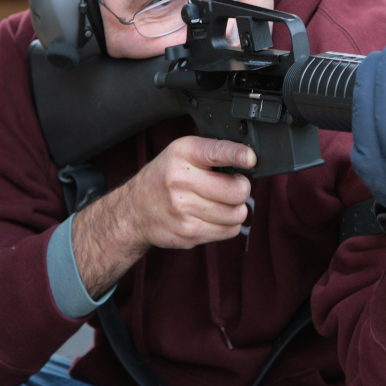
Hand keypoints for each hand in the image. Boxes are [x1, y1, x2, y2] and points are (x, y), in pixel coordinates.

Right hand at [72, 136, 254, 297]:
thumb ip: (213, 152)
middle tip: (231, 186)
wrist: (135, 210)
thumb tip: (250, 159)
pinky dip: (228, 225)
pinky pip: (229, 231)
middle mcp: (182, 180)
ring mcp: (184, 210)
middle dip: (241, 189)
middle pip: (237, 190)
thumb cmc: (165, 177)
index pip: (216, 152)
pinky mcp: (188, 233)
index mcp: (183, 154)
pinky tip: (213, 216)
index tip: (251, 157)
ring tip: (221, 202)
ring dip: (236, 209)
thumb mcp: (182, 153)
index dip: (238, 154)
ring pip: (237, 214)